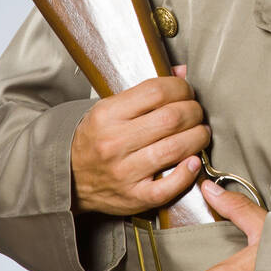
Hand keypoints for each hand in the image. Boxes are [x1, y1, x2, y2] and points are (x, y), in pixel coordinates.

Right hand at [70, 64, 209, 216]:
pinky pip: (168, 187)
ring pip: (175, 149)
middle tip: (197, 113)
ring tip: (200, 133)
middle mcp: (114, 142)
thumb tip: (181, 73)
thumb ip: (145, 92)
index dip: (181, 88)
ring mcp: (124, 172)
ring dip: (198, 138)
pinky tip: (192, 162)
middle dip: (194, 112)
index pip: (156, 91)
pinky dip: (187, 173)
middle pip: (171, 118)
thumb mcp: (109, 109)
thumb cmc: (95, 140)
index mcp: (107, 115)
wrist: (70, 178)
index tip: (186, 92)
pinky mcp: (134, 197)